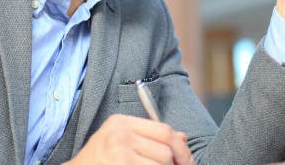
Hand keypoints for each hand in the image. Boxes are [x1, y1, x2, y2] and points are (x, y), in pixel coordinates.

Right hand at [66, 114, 192, 164]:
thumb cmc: (98, 161)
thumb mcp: (120, 141)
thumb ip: (150, 137)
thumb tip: (183, 138)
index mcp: (121, 123)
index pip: (164, 130)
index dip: (181, 148)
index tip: (186, 161)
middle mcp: (120, 135)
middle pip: (166, 151)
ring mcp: (119, 154)